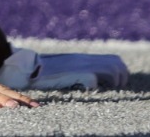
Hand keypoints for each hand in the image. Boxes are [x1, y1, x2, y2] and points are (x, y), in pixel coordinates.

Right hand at [0, 47, 128, 90]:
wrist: (27, 68)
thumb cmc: (44, 71)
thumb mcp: (65, 67)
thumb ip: (79, 69)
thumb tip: (94, 79)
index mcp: (83, 58)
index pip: (114, 59)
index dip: (121, 71)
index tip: (118, 82)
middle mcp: (84, 60)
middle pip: (116, 63)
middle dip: (122, 76)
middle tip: (117, 87)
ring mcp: (80, 66)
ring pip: (111, 70)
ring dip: (114, 81)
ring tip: (109, 89)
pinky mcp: (73, 74)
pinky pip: (92, 80)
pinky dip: (94, 86)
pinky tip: (88, 91)